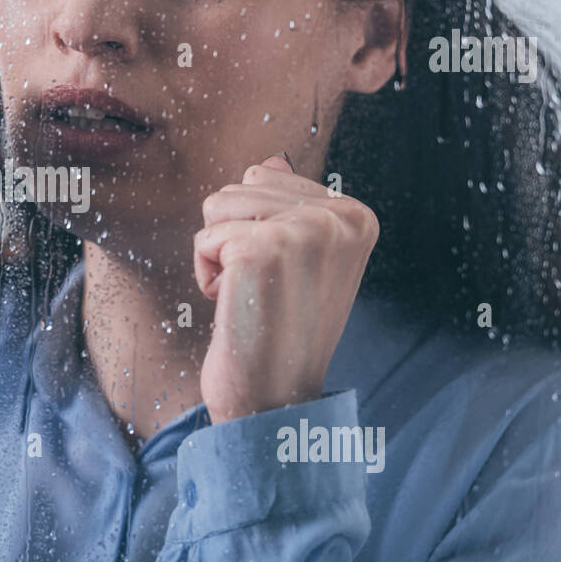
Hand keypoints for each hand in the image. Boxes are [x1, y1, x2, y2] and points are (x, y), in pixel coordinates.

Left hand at [194, 152, 379, 422]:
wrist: (274, 400)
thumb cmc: (280, 331)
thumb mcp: (301, 260)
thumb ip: (288, 207)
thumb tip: (269, 161)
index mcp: (356, 216)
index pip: (267, 178)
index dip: (256, 228)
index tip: (283, 275)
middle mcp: (340, 218)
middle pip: (239, 186)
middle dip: (234, 237)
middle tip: (264, 289)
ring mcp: (305, 231)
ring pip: (217, 205)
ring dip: (220, 255)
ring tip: (252, 295)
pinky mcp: (263, 249)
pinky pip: (204, 239)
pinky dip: (206, 275)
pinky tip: (236, 307)